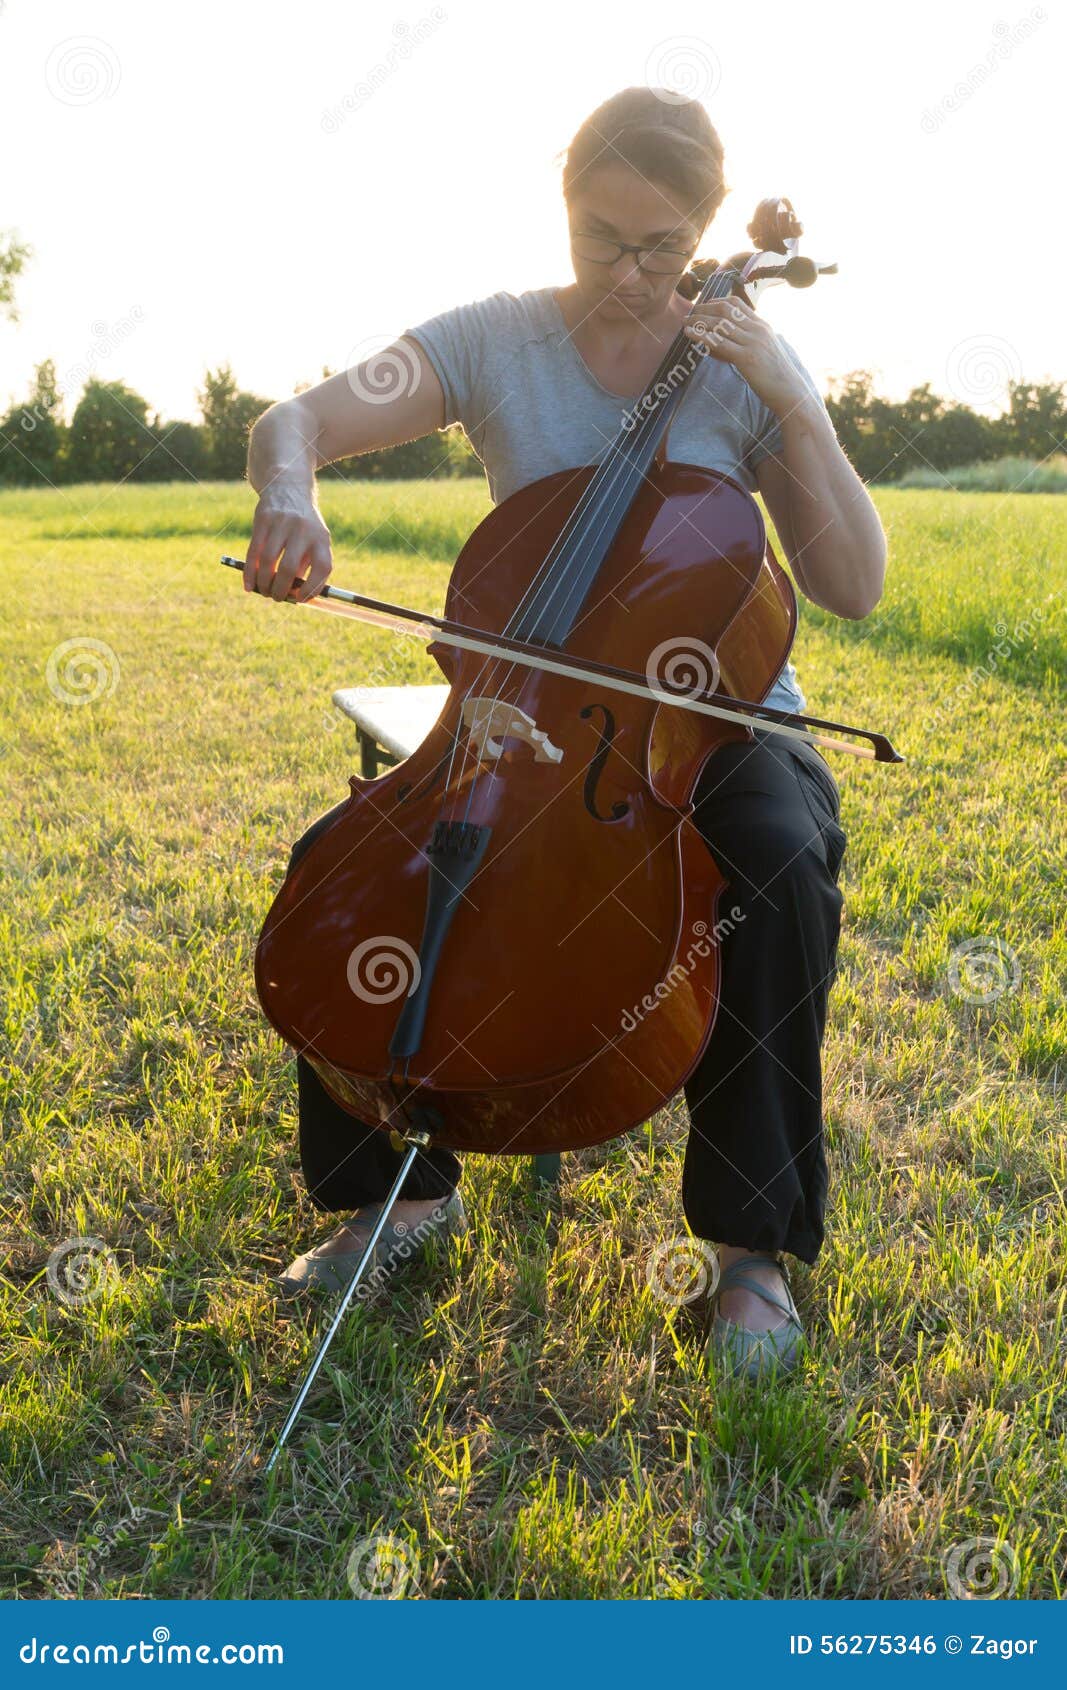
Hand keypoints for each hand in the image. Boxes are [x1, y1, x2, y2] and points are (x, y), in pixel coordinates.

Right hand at [244, 485, 332, 602]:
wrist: (288, 487)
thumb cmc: (303, 526)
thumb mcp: (314, 541)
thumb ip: (307, 567)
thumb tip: (294, 597)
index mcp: (321, 538)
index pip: (322, 568)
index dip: (312, 588)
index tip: (300, 600)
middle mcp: (303, 529)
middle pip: (289, 568)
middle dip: (281, 590)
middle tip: (277, 598)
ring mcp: (281, 523)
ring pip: (268, 561)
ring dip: (264, 583)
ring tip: (264, 591)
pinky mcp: (262, 519)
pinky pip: (253, 552)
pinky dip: (249, 573)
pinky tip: (249, 585)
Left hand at [683, 294, 809, 417]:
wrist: (789, 392)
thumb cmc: (774, 376)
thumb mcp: (762, 351)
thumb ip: (744, 343)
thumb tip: (717, 343)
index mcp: (761, 325)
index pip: (736, 304)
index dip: (716, 302)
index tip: (703, 307)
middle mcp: (757, 329)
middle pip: (725, 309)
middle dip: (704, 309)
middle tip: (689, 314)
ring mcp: (752, 342)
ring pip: (720, 324)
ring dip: (699, 320)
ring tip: (685, 322)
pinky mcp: (747, 358)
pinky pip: (719, 343)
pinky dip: (701, 336)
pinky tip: (689, 334)